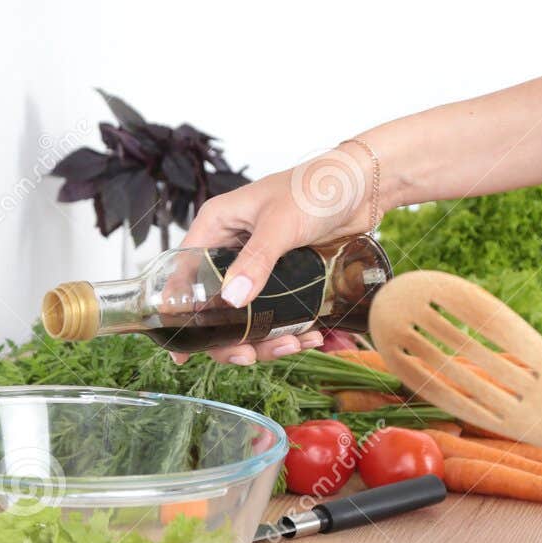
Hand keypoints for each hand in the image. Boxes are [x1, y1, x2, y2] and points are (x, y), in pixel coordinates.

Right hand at [179, 140, 377, 363]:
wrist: (363, 185)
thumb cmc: (316, 187)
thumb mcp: (281, 223)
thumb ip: (256, 260)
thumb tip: (232, 300)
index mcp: (215, 227)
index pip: (183, 275)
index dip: (178, 314)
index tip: (182, 353)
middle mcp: (230, 248)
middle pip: (215, 306)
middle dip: (232, 338)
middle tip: (250, 357)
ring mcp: (257, 265)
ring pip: (248, 316)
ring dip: (267, 339)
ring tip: (295, 345)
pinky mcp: (284, 277)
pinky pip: (277, 312)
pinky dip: (290, 329)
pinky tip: (310, 336)